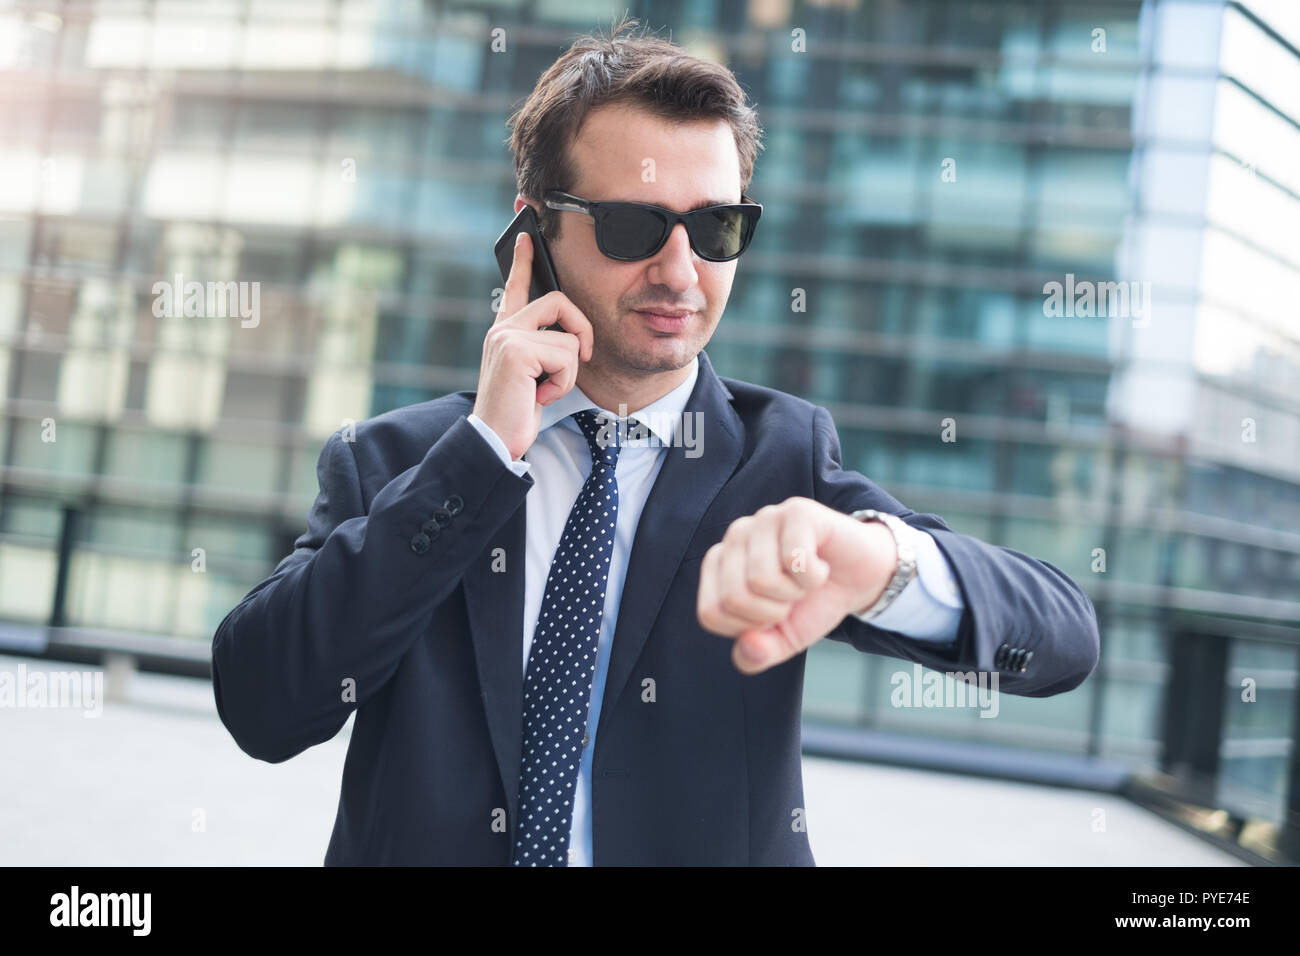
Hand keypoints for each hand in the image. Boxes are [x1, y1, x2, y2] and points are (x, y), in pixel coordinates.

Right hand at [472, 231, 594, 459]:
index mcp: (505, 332)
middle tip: (584, 356)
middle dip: (581, 331)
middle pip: (560, 303)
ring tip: (542, 391)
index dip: (524, 261)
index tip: (526, 236)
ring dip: (567, 373)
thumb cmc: (516, 413)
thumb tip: (570, 337)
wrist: (495, 441)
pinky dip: (561, 383)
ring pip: (568, 340)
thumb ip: (542, 350)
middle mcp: (503, 328)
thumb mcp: (533, 376)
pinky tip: (539, 396)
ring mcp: (507, 337)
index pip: (516, 288)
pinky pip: (566, 356)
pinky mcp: (516, 351)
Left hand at [696, 497, 898, 674]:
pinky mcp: (795, 511)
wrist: (859, 577)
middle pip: (734, 598)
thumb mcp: (784, 638)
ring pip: (761, 580)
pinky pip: (794, 561)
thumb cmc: (813, 602)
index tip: (773, 614)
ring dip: (795, 592)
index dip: (748, 628)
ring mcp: (763, 519)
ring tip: (805, 578)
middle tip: (792, 596)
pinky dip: (814, 576)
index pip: (711, 614)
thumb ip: (758, 653)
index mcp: (719, 565)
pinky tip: (820, 564)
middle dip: (773, 612)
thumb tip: (748, 649)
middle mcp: (734, 536)